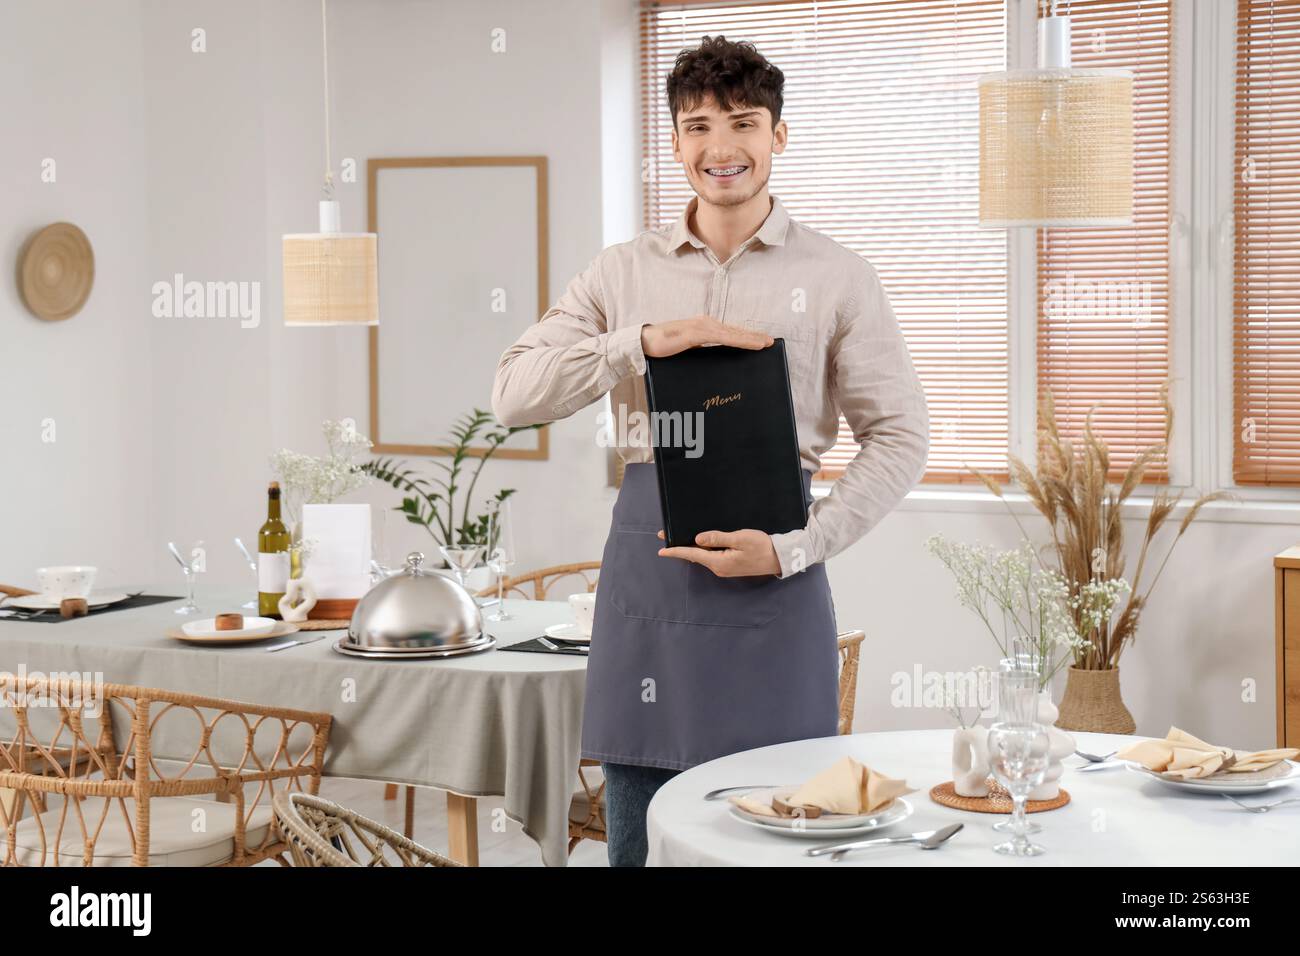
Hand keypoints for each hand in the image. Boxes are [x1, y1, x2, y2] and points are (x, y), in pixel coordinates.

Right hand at [640, 315, 772, 358]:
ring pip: (733, 334)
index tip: (761, 341)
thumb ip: (698, 352)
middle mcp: (705, 324)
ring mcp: (702, 327)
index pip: (729, 332)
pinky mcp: (697, 333)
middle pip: (735, 331)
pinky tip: (751, 345)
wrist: (643, 343)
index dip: (745, 336)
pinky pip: (724, 338)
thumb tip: (710, 362)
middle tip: (771, 342)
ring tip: (766, 343)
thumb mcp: (686, 351)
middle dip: (753, 336)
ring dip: (751, 338)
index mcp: (703, 327)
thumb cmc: (662, 348)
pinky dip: (740, 340)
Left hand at [657, 529, 780, 577]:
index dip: (675, 551)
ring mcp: (724, 568)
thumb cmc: (762, 547)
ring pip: (703, 556)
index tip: (661, 550)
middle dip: (680, 546)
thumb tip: (698, 538)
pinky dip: (702, 549)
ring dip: (691, 547)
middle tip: (666, 536)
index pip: (692, 554)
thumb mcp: (740, 538)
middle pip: (695, 555)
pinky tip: (699, 542)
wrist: (779, 558)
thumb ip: (717, 538)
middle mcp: (719, 568)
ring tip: (678, 538)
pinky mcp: (730, 565)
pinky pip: (711, 556)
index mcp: (719, 562)